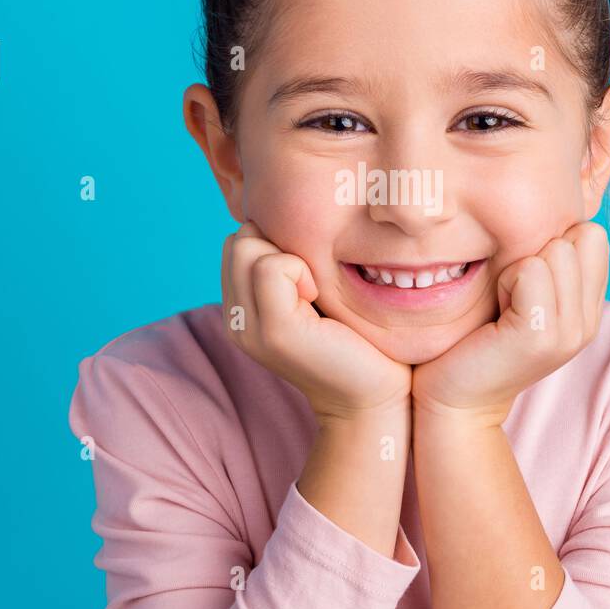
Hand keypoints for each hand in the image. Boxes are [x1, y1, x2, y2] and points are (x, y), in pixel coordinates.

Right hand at [221, 220, 412, 422]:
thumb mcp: (315, 293)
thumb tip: (289, 214)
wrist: (375, 394)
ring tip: (315, 291)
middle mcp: (234, 318)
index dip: (275, 241)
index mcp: (241, 308)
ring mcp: (247, 328)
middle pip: (239, 239)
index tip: (309, 274)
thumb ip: (290, 263)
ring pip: (247, 246)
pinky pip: (271, 267)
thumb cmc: (357, 338)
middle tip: (313, 282)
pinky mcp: (273, 332)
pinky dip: (300, 270)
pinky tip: (318, 298)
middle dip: (278, 244)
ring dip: (289, 257)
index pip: (238, 240)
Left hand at [410, 221, 609, 425]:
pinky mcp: (542, 335)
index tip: (522, 281)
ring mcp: (571, 331)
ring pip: (554, 250)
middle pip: (578, 235)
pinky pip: (531, 269)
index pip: (592, 234)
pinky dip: (506, 281)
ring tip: (501, 306)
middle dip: (534, 252)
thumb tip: (553, 208)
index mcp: (588, 308)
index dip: (552, 241)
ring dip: (516, 267)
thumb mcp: (523, 295)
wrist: (454, 399)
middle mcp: (589, 321)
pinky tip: (496, 314)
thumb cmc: (477, 339)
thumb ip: (548, 263)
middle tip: (508, 296)